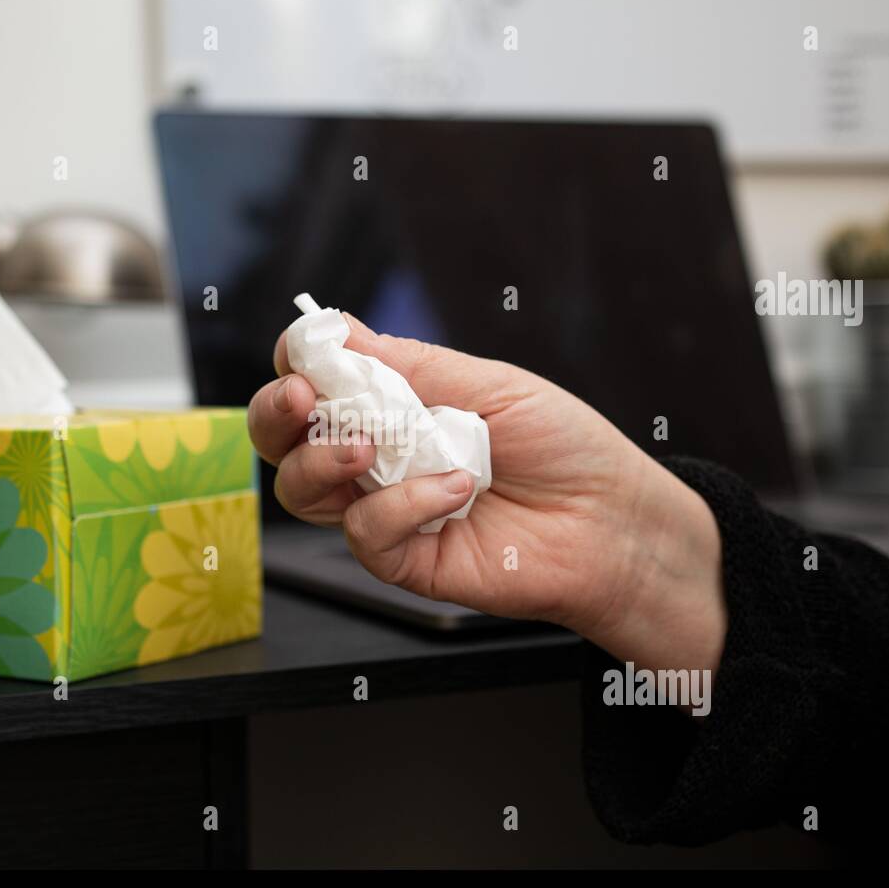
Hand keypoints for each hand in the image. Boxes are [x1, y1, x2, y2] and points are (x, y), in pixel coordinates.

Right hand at [248, 314, 726, 672]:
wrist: (614, 520)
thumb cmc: (564, 447)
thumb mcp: (488, 384)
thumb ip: (409, 363)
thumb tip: (337, 329)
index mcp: (394, 406)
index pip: (315, 383)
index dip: (296, 366)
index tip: (303, 355)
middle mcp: (378, 457)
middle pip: (285, 441)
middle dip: (274, 414)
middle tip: (301, 399)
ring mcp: (387, 508)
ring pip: (303, 491)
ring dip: (322, 461)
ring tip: (369, 449)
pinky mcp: (404, 559)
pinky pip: (365, 532)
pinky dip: (400, 505)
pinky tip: (452, 490)